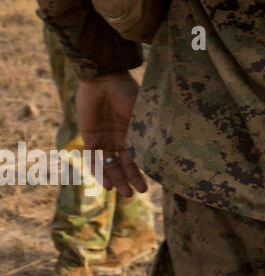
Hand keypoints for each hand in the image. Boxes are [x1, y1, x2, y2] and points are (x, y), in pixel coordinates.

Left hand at [78, 71, 147, 196]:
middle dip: (127, 180)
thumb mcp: (141, 114)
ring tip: (120, 192)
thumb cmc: (127, 94)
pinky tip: (105, 183)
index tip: (147, 188)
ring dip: (114, 179)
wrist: (104, 81)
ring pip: (108, 165)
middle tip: (132, 194)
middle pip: (123, 165)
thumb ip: (146, 132)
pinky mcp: (90, 137)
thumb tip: (163, 151)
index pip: (137, 158)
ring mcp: (105, 139)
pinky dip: (98, 171)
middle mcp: (120, 138)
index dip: (141, 173)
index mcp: (134, 133)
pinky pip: (93, 159)